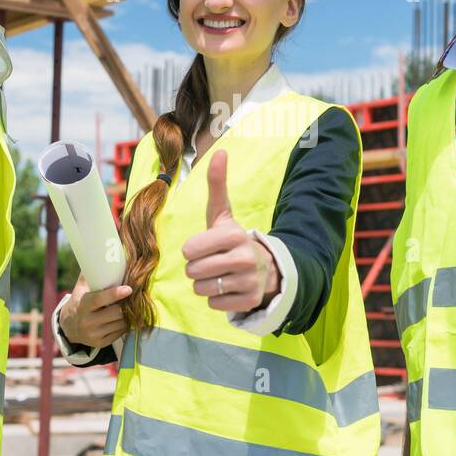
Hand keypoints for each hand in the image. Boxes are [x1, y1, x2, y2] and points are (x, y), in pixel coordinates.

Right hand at [59, 273, 132, 347]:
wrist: (69, 327)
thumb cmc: (80, 301)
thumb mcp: (81, 288)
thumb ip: (90, 274)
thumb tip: (102, 255)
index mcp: (83, 305)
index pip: (100, 299)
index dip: (115, 294)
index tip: (128, 289)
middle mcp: (88, 321)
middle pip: (116, 312)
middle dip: (125, 305)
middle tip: (131, 298)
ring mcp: (94, 334)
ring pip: (121, 323)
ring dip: (127, 315)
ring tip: (128, 307)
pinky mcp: (101, 343)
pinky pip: (121, 332)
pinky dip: (124, 324)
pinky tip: (122, 318)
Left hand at [181, 150, 279, 311]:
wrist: (266, 268)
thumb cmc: (233, 240)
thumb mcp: (223, 215)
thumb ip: (217, 185)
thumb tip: (220, 151)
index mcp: (233, 235)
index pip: (189, 250)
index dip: (192, 250)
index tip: (205, 247)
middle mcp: (243, 258)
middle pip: (192, 272)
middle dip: (197, 269)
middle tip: (213, 262)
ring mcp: (248, 282)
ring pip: (201, 290)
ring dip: (205, 285)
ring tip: (220, 275)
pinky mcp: (249, 301)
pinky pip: (214, 305)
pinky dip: (217, 299)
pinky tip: (229, 288)